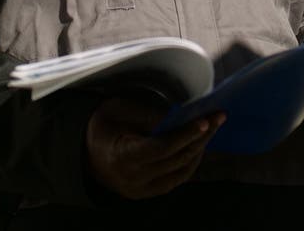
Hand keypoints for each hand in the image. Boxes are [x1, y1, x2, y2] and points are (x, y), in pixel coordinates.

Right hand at [85, 93, 225, 199]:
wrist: (85, 152)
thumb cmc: (103, 124)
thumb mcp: (120, 109)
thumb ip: (150, 115)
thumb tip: (183, 115)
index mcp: (122, 156)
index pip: (160, 147)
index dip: (184, 135)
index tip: (204, 121)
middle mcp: (133, 178)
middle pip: (176, 158)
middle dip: (201, 136)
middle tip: (218, 116)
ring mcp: (142, 190)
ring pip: (181, 171)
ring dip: (200, 148)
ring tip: (213, 127)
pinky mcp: (148, 192)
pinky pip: (176, 179)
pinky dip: (191, 161)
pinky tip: (200, 144)